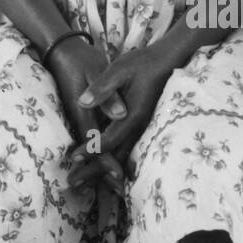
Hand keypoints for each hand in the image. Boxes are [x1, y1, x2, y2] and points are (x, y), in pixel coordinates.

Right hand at [43, 35, 127, 197]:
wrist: (61, 51)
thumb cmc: (80, 58)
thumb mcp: (97, 70)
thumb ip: (108, 93)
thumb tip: (121, 114)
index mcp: (83, 110)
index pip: (96, 141)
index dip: (107, 159)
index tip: (118, 175)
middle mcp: (79, 118)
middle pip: (91, 151)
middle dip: (103, 171)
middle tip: (120, 189)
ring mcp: (78, 118)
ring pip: (90, 148)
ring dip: (101, 166)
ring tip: (116, 183)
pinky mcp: (81, 116)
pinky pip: (90, 138)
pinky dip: (99, 152)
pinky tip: (110, 160)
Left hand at [73, 43, 177, 178]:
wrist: (168, 61)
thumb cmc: (143, 63)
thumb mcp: (120, 69)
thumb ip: (103, 87)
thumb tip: (83, 102)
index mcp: (132, 115)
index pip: (109, 140)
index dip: (91, 150)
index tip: (74, 159)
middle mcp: (139, 127)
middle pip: (116, 156)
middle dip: (95, 170)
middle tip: (74, 181)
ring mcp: (143, 128)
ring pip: (122, 155)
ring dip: (103, 169)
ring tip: (84, 180)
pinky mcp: (142, 125)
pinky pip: (127, 148)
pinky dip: (113, 160)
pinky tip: (102, 166)